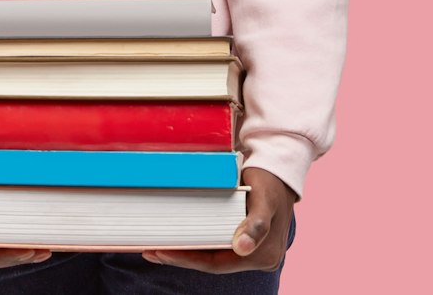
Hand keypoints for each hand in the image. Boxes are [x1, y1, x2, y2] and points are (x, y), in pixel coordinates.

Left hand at [143, 167, 294, 272]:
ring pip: (214, 258)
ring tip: (158, 248)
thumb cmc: (270, 180)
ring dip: (187, 253)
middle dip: (182, 257)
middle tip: (152, 251)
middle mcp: (261, 258)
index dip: (188, 260)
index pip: (218, 264)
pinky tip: (178, 241)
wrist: (280, 169)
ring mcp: (253, 252)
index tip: (162, 251)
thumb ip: (256, 224)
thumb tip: (243, 247)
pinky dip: (198, 246)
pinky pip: (218, 250)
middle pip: (214, 263)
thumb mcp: (264, 198)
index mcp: (266, 254)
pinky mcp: (246, 243)